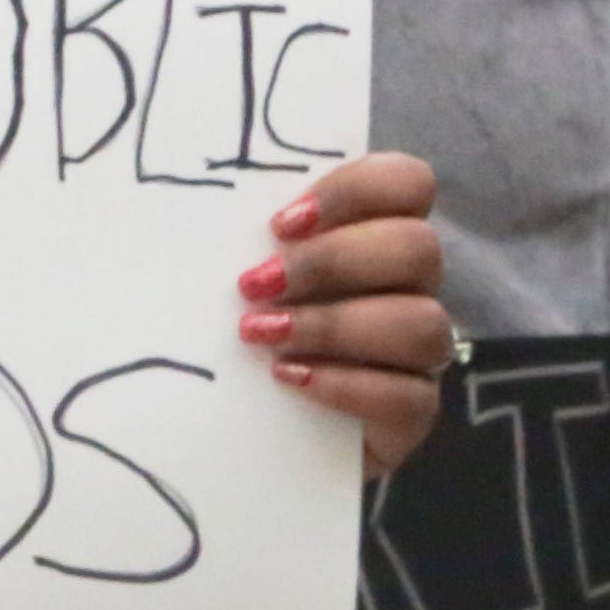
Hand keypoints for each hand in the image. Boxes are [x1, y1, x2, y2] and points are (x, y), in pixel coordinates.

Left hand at [246, 150, 448, 479]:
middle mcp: (407, 287)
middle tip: (255, 283)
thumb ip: (231, 230)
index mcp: (372, 233)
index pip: (408, 183)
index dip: (356, 191)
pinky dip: (346, 385)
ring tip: (260, 334)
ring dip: (334, 325)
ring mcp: (417, 353)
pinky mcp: (411, 415)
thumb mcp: (224, 269)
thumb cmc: (225, 325)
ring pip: (423, 323)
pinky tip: (288, 378)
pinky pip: (411, 397)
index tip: (280, 222)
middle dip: (332, 261)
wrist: (224, 426)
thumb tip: (186, 189)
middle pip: (418, 248)